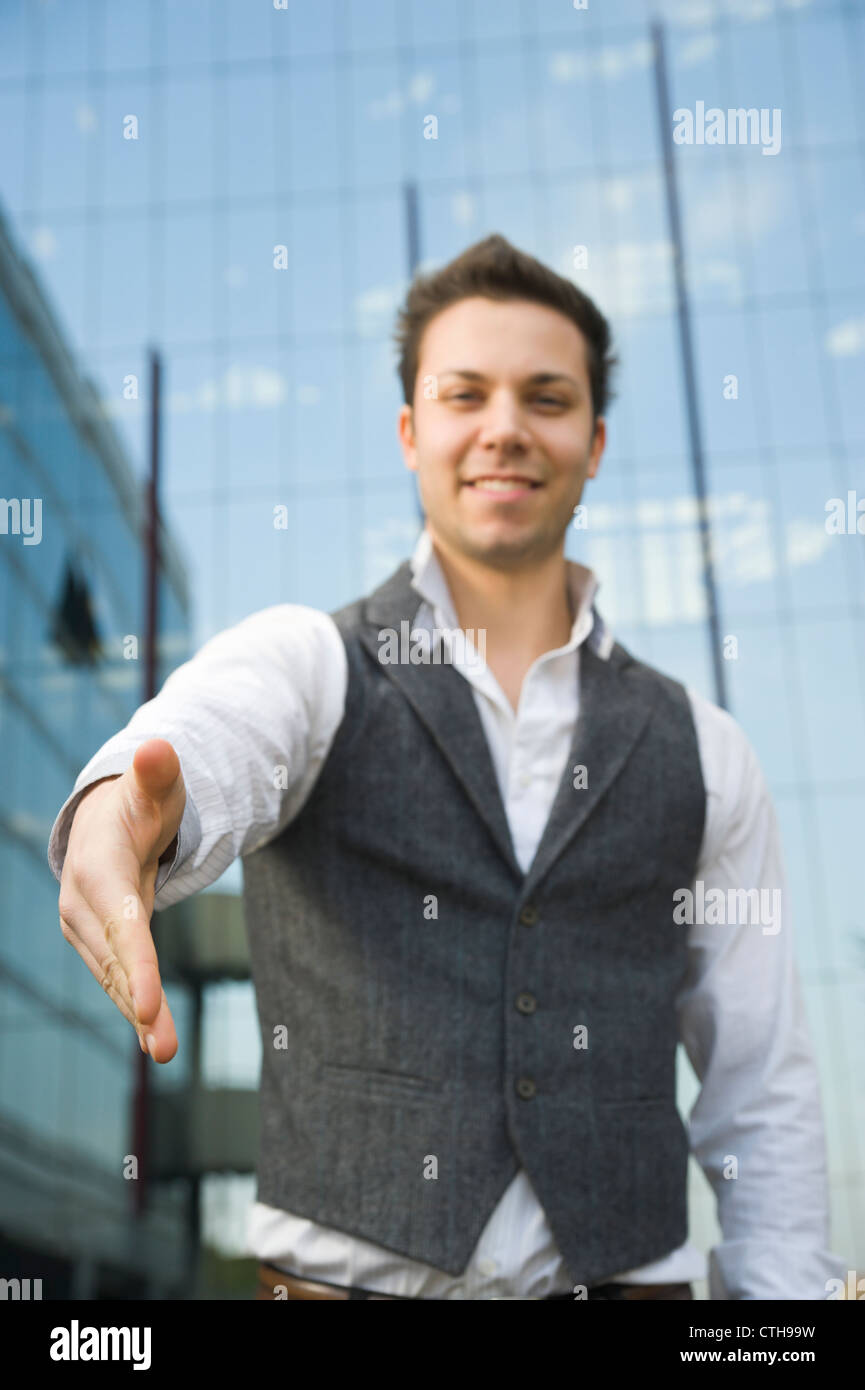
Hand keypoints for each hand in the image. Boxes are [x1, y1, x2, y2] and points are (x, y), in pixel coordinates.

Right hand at [58, 738, 185, 1061]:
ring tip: (164, 1052)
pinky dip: (135, 1010)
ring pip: (116, 976)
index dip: (134, 961)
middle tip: (163, 1046)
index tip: (148, 1003)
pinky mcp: (100, 944)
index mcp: (99, 868)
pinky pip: (118, 979)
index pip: (120, 921)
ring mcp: (87, 929)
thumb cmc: (141, 800)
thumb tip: (159, 747)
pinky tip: (153, 1041)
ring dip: (138, 1015)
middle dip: (139, 1001)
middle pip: (117, 959)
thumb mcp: (156, 786)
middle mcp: (84, 904)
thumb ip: (158, 773)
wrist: (108, 818)